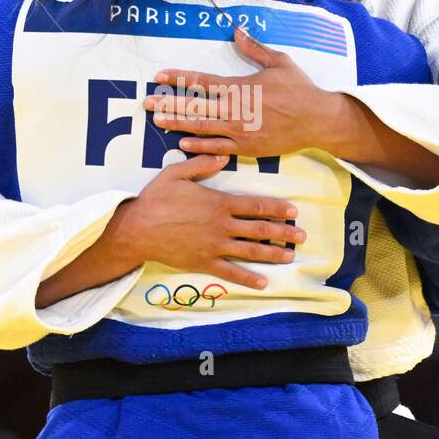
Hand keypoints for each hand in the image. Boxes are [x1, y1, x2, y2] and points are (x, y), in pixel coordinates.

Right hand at [113, 152, 306, 289]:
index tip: (293, 211)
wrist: (137, 229)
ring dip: (273, 253)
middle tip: (302, 235)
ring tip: (290, 256)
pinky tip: (263, 281)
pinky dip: (248, 277)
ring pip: (251, 251)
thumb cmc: (155, 199)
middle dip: (283, 232)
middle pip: (260, 229)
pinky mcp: (204, 262)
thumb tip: (223, 157)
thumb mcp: (176, 173)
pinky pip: (230, 272)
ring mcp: (214, 246)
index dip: (277, 208)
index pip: (256, 205)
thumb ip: (201, 164)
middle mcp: (222, 225)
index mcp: (219, 203)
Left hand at [142, 25, 339, 158]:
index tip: (159, 75)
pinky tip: (182, 144)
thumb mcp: (279, 61)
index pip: (201, 81)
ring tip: (158, 121)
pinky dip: (199, 146)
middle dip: (168, 103)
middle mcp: (235, 109)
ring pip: (201, 127)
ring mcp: (239, 130)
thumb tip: (237, 30)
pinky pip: (217, 148)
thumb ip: (254, 48)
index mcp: (240, 87)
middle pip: (195, 105)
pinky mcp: (246, 148)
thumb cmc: (299, 89)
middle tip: (147, 103)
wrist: (317, 120)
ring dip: (177, 123)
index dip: (178, 77)